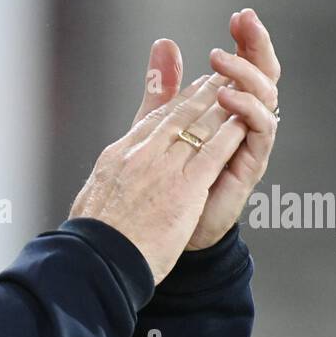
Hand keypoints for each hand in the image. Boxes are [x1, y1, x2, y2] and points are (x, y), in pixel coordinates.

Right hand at [70, 73, 248, 285]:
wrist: (96, 260)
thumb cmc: (91, 241)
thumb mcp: (92, 197)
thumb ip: (105, 179)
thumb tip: (100, 181)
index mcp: (118, 156)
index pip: (152, 120)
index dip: (176, 102)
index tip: (191, 91)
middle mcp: (140, 154)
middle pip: (178, 115)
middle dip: (203, 93)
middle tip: (221, 76)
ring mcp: (163, 169)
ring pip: (198, 127)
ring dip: (222, 106)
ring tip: (240, 91)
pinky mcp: (185, 188)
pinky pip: (213, 152)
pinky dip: (230, 134)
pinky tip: (244, 122)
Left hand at [132, 11, 280, 250]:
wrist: (162, 233)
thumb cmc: (165, 182)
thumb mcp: (160, 125)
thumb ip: (165, 87)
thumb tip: (164, 44)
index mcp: (226, 111)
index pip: (244, 67)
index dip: (246, 41)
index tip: (238, 16)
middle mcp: (242, 124)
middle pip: (263, 75)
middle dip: (257, 45)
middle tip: (245, 21)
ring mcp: (248, 143)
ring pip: (266, 98)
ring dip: (246, 74)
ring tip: (222, 60)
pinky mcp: (248, 165)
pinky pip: (259, 131)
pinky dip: (246, 111)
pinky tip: (228, 97)